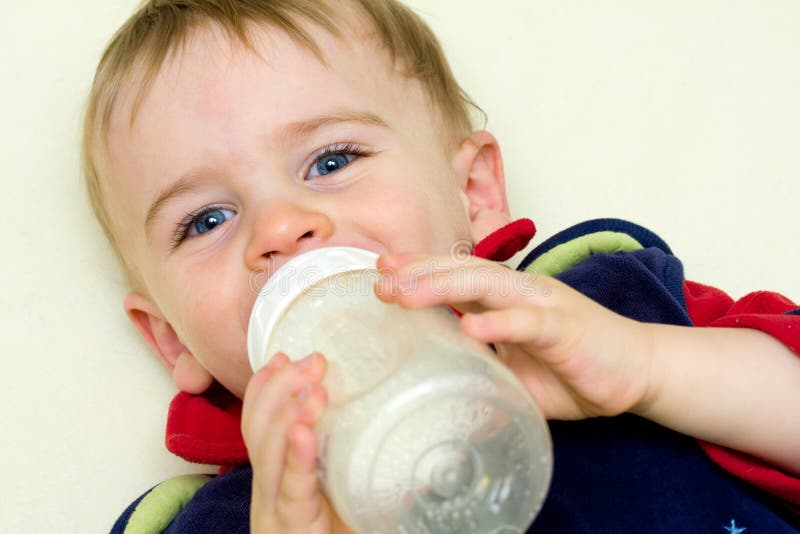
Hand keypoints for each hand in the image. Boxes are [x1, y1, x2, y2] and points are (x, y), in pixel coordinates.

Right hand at [242, 352, 351, 532]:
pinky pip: (290, 492)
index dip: (266, 387)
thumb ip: (352, 455)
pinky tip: (305, 434)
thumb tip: (396, 414)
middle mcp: (268, 490)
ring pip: (268, 454)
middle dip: (281, 388)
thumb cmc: (344, 531)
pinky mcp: (292, 530)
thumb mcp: (345, 486)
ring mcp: (275, 511)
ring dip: (289, 414)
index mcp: (278, 476)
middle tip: (311, 361)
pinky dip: (297, 460)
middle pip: (260, 430)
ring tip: (312, 386)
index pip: (259, 423)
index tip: (282, 355)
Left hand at [375, 253, 655, 420]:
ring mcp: (542, 305)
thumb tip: (437, 398)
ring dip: (443, 287)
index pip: (454, 276)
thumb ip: (480, 374)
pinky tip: (472, 329)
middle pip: (461, 271)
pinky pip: (528, 322)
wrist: (638, 371)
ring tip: (405, 295)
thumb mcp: (515, 373)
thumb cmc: (574, 369)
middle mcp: (519, 292)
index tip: (380, 274)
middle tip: (379, 280)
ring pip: (486, 285)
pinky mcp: (566, 327)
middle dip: (418, 273)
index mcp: (505, 300)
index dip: (418, 272)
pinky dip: (500, 324)